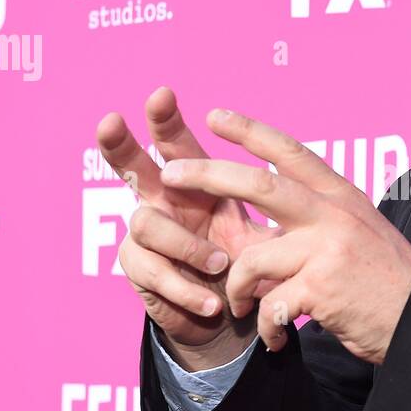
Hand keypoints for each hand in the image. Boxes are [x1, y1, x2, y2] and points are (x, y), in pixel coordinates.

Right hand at [96, 87, 279, 355]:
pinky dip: (186, 288)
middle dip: (119, 143)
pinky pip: (154, 271)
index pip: (176, 143)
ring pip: (147, 223)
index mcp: (194, 182)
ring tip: (220, 265)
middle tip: (110, 121)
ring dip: (187, 245)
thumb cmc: (243, 263)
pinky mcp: (138, 269)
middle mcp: (162, 199)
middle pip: (131, 165)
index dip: (166, 119)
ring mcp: (146, 233)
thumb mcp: (260, 236)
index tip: (164, 93)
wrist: (227, 316)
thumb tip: (299, 191)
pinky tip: (210, 304)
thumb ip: (271, 219)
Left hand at [159, 109, 410, 363]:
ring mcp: (327, 251)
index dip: (250, 131)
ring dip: (236, 288)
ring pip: (251, 260)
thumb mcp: (360, 231)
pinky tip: (277, 338)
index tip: (215, 115)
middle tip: (169, 174)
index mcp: (341, 197)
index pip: (289, 152)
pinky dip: (266, 327)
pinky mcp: (321, 290)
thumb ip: (320, 218)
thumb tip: (275, 213)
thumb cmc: (387, 282)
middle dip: (206, 175)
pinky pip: (269, 306)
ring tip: (240, 307)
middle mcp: (333, 216)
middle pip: (257, 184)